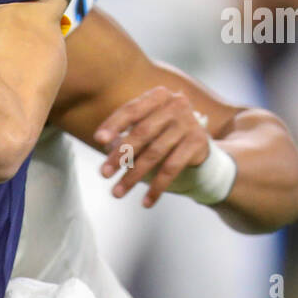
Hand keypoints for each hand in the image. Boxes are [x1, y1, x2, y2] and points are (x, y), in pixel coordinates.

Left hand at [93, 86, 211, 206]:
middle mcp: (176, 105)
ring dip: (133, 176)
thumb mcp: (144, 127)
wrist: (197, 143)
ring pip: (155, 154)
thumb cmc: (161, 132)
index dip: (114, 124)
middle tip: (104, 173)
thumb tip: (105, 144)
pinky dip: (157, 187)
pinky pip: (172, 169)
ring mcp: (189, 124)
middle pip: (142, 133)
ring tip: (117, 192)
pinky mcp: (198, 143)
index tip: (98, 140)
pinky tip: (146, 202)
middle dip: (120, 155)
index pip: (131, 110)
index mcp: (159, 96)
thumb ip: (125, 133)